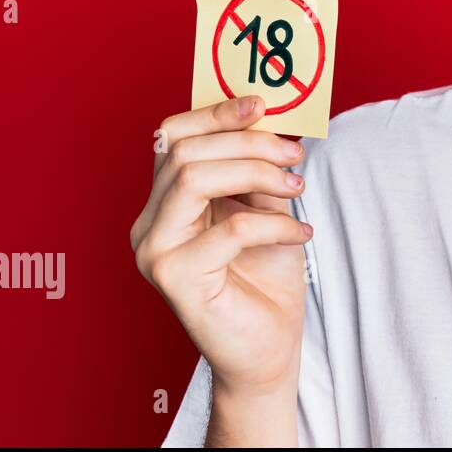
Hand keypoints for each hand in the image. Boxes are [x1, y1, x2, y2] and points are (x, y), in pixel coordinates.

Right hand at [130, 96, 312, 396]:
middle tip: (294, 155)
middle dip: (247, 143)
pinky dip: (275, 225)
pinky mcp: (175, 278)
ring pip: (195, 178)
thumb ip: (256, 169)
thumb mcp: (265, 208)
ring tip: (297, 189)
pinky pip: (229, 229)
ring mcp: (155, 251)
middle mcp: (149, 223)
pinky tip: (302, 235)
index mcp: (164, 201)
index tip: (262, 105)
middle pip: (185, 152)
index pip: (172, 137)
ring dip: (257, 173)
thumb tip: (269, 120)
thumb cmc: (265, 278)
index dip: (215, 113)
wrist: (268, 346)